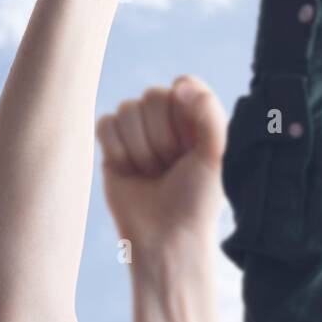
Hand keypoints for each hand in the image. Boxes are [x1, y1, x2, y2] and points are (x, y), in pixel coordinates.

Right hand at [97, 75, 226, 321]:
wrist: (165, 237)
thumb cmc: (197, 198)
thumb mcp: (216, 154)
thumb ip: (208, 112)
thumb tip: (178, 84)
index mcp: (197, 115)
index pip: (183, 84)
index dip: (184, 114)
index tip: (192, 146)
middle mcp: (168, 117)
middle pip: (152, 95)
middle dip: (162, 137)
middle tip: (171, 166)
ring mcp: (139, 130)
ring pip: (126, 109)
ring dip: (140, 149)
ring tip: (153, 173)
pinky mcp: (112, 145)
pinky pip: (105, 124)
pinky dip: (118, 151)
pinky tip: (130, 172)